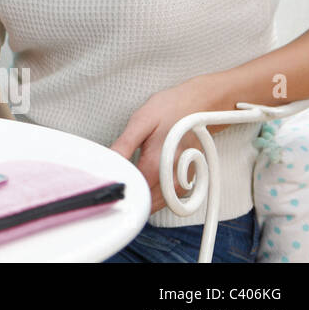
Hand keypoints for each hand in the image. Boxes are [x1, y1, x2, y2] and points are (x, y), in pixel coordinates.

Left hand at [110, 75, 229, 214]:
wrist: (200, 106)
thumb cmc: (172, 110)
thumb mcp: (141, 121)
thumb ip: (124, 145)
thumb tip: (110, 160)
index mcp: (157, 165)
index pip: (132, 189)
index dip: (117, 185)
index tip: (108, 178)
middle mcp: (172, 179)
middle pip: (144, 201)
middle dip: (129, 193)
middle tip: (117, 178)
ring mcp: (181, 183)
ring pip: (156, 203)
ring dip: (142, 196)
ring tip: (130, 178)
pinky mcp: (185, 182)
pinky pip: (167, 198)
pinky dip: (153, 194)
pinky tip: (145, 178)